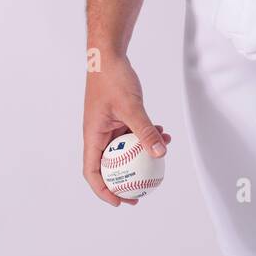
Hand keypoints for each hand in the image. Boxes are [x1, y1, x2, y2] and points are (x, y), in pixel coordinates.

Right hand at [83, 54, 171, 206]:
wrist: (109, 55)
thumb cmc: (112, 79)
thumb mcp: (131, 107)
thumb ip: (145, 130)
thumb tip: (160, 153)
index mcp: (92, 135)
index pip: (92, 172)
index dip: (104, 190)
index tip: (121, 201)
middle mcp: (98, 133)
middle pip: (109, 165)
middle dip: (125, 180)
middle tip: (142, 192)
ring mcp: (108, 124)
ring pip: (124, 148)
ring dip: (142, 153)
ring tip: (162, 155)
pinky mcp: (118, 115)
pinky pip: (131, 132)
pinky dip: (145, 135)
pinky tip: (163, 132)